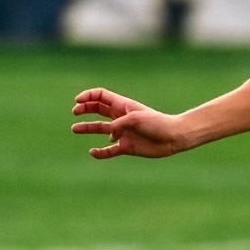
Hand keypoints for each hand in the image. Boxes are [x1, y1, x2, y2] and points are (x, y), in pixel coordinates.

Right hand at [70, 88, 193, 159]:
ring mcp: (123, 132)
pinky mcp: (127, 146)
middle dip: (85, 109)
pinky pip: (109, 150)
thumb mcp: (135, 119)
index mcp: (123, 106)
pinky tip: (93, 152)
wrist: (174, 138)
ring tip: (75, 129)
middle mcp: (121, 118)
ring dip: (87, 128)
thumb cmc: (157, 123)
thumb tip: (110, 135)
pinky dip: (101, 152)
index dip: (88, 96)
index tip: (78, 102)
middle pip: (98, 109)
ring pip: (101, 128)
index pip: (101, 96)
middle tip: (75, 113)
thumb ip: (118, 124)